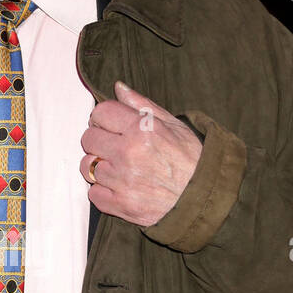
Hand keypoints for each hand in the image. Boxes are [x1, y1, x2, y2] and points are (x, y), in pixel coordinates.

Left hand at [79, 80, 202, 226]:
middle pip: (88, 138)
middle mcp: (129, 153)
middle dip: (99, 140)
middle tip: (114, 147)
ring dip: (99, 167)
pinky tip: (120, 187)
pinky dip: (103, 192)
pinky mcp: (121, 205)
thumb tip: (118, 87)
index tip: (110, 126)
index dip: (104, 118)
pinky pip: (94, 194)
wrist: (206, 199)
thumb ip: (142, 105)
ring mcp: (123, 181)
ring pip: (87, 167)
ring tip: (118, 168)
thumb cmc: (193, 161)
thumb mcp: (174, 125)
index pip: (100, 112)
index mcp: (142, 129)